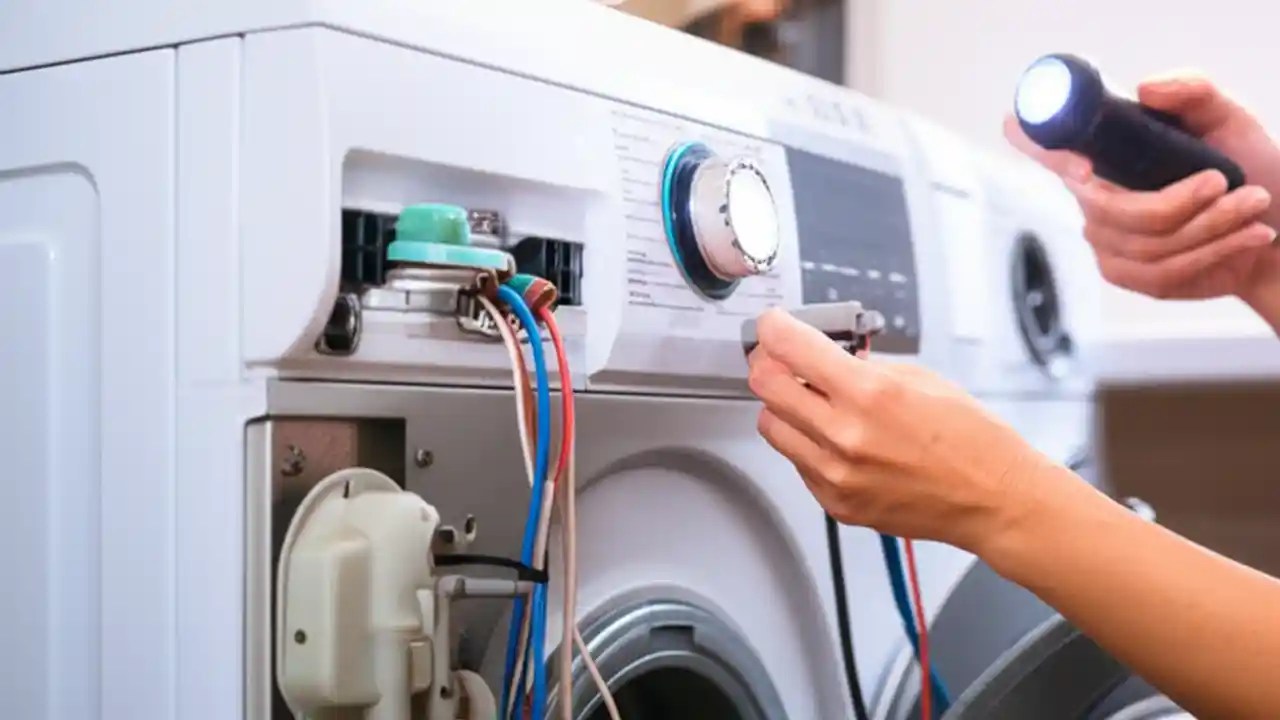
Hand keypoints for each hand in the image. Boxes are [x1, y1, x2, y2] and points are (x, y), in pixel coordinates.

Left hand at [746, 309, 1064, 551]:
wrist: (994, 500)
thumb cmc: (972, 440)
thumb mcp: (921, 378)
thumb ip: (865, 366)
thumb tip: (825, 356)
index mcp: (870, 394)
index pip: (789, 347)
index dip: (774, 327)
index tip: (774, 325)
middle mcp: (845, 436)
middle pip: (765, 386)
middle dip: (770, 364)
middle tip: (782, 359)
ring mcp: (835, 475)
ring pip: (771, 426)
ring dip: (783, 407)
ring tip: (814, 403)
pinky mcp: (835, 502)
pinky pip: (797, 462)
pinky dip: (807, 444)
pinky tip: (836, 439)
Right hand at [1004, 74, 1279, 322]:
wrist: (1278, 220)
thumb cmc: (1246, 166)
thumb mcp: (1226, 117)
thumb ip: (1193, 91)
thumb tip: (1145, 89)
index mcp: (1103, 150)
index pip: (1042, 143)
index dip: (1041, 148)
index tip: (1073, 160)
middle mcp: (1092, 195)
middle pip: (1108, 208)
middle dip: (1175, 200)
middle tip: (1222, 180)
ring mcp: (1105, 239)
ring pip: (1145, 242)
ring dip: (1210, 223)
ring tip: (1253, 203)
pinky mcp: (1128, 275)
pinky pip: (1161, 270)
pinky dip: (1214, 250)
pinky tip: (1247, 235)